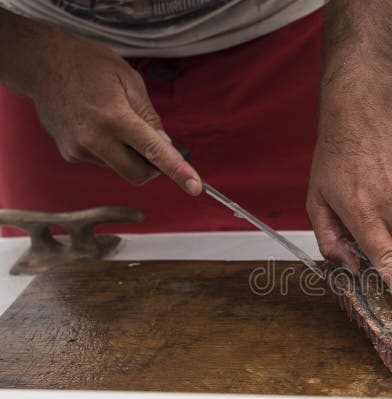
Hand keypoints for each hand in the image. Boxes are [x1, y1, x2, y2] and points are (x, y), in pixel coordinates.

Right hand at [4, 17, 200, 193]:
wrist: (42, 64)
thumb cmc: (90, 66)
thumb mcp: (129, 81)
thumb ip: (151, 118)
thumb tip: (167, 146)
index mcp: (114, 118)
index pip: (154, 152)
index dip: (178, 171)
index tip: (196, 188)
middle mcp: (95, 139)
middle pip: (138, 174)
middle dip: (153, 167)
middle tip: (154, 145)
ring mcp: (79, 149)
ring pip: (120, 168)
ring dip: (129, 155)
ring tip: (114, 120)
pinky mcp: (69, 154)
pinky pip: (103, 162)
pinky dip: (111, 151)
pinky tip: (98, 125)